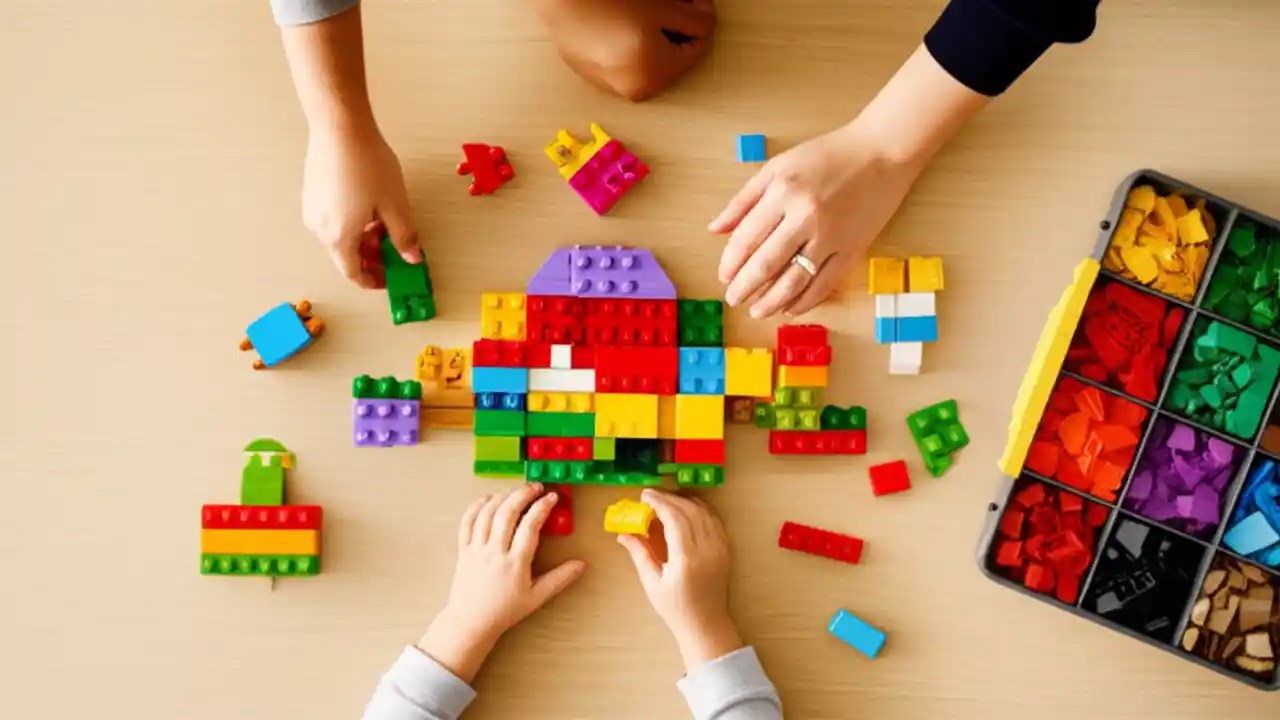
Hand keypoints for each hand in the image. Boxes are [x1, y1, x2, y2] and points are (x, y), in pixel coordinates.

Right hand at [301, 125, 420, 287]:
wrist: (339, 127)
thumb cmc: (366, 163)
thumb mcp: (395, 205)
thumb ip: (405, 236)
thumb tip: (411, 257)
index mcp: (339, 238)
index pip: (354, 273)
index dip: (373, 280)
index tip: (389, 277)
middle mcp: (320, 228)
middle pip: (346, 255)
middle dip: (371, 257)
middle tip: (393, 248)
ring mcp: (312, 210)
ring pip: (339, 236)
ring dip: (362, 238)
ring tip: (384, 223)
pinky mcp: (311, 193)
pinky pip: (332, 219)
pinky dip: (350, 222)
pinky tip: (368, 205)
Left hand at [417, 485, 585, 682]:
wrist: (471, 622)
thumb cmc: (504, 611)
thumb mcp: (536, 597)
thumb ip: (559, 579)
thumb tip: (581, 565)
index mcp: (515, 563)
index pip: (530, 526)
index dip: (542, 508)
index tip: (552, 498)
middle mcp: (495, 552)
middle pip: (508, 513)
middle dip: (523, 494)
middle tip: (536, 487)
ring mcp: (477, 549)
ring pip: (488, 514)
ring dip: (502, 497)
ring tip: (515, 491)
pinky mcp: (463, 550)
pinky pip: (467, 522)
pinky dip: (477, 506)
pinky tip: (488, 499)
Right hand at [532, 0, 715, 100]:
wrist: (559, 0)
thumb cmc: (609, 3)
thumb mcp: (662, 8)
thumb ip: (695, 20)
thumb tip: (705, 24)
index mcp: (653, 78)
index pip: (696, 49)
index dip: (701, 18)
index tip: (697, 0)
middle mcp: (632, 91)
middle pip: (671, 56)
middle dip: (677, 28)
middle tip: (673, 2)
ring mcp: (609, 84)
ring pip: (647, 57)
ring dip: (655, 34)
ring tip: (646, 10)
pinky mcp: (591, 72)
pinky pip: (624, 58)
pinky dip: (631, 41)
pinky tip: (623, 20)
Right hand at [617, 489, 743, 672]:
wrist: (706, 625)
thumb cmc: (676, 609)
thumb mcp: (652, 583)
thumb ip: (639, 554)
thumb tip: (623, 533)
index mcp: (687, 559)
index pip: (674, 518)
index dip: (659, 503)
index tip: (644, 496)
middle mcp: (707, 549)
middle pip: (689, 510)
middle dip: (669, 499)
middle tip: (651, 496)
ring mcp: (719, 548)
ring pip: (704, 512)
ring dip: (684, 501)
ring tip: (666, 500)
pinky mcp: (725, 549)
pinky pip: (714, 520)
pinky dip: (700, 509)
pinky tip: (687, 508)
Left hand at [710, 124, 923, 318]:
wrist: (883, 152)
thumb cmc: (828, 155)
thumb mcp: (778, 166)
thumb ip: (744, 199)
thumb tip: (715, 229)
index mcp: (783, 193)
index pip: (746, 239)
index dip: (731, 263)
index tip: (723, 276)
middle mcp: (805, 217)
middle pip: (766, 264)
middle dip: (745, 287)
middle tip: (734, 298)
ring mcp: (831, 236)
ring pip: (794, 281)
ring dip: (771, 302)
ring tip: (757, 311)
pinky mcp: (852, 249)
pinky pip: (824, 284)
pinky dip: (805, 301)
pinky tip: (790, 308)